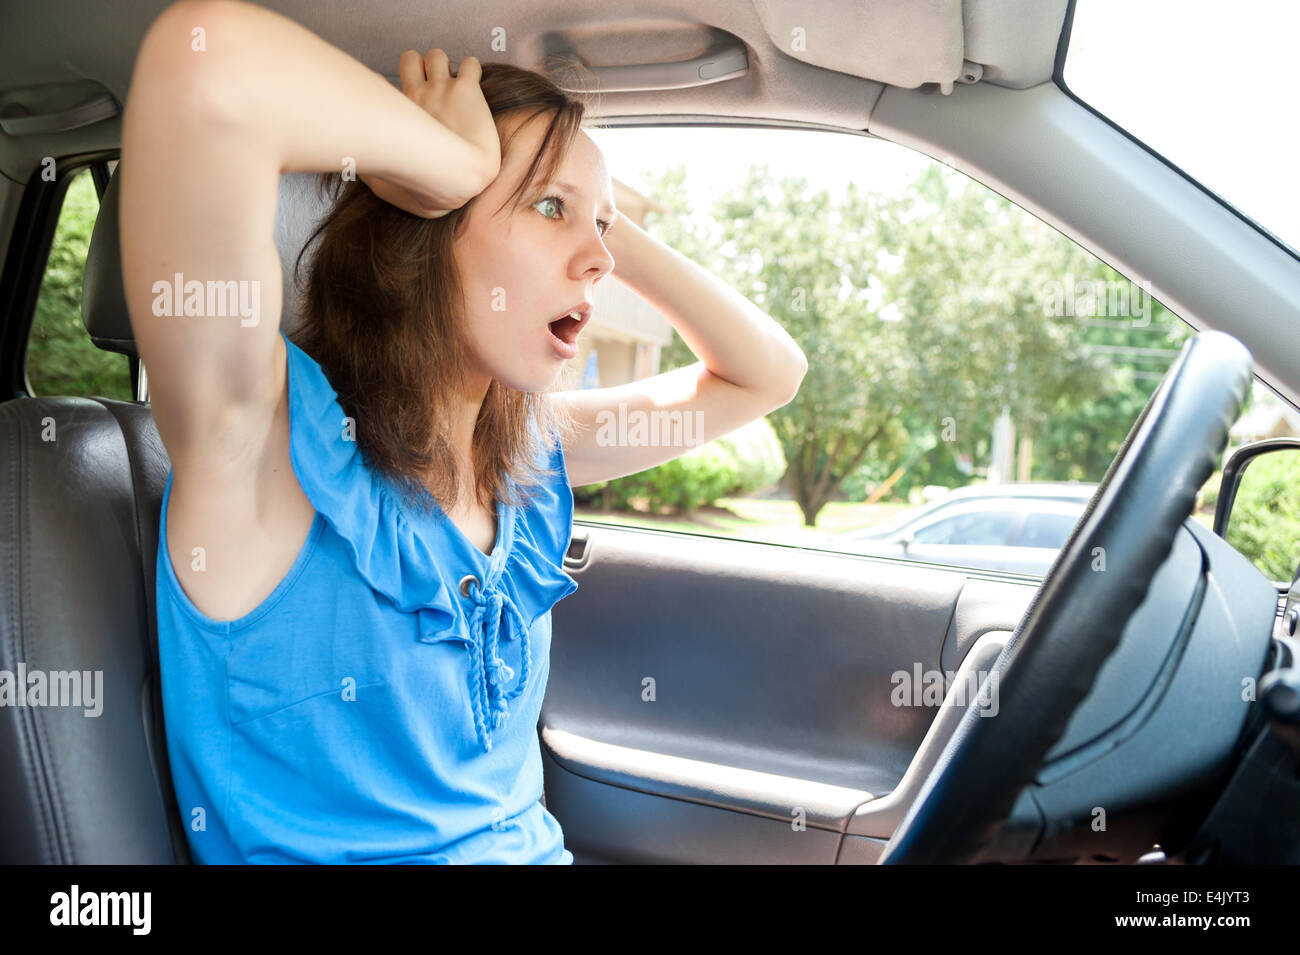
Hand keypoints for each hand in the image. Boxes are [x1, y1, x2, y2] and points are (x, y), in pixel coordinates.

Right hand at [363, 49, 500, 217]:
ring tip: (455, 89)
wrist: (455, 178)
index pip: (383, 84)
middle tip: (433, 90)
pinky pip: (470, 63)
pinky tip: (474, 87)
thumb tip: (354, 170)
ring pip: (437, 56)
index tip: (406, 110)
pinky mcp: (467, 89)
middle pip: (409, 59)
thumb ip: (369, 172)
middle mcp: (416, 93)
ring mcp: (441, 88)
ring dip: (446, 68)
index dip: (395, 94)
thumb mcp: (381, 181)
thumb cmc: (421, 185)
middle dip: (421, 69)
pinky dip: (472, 70)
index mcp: (395, 113)